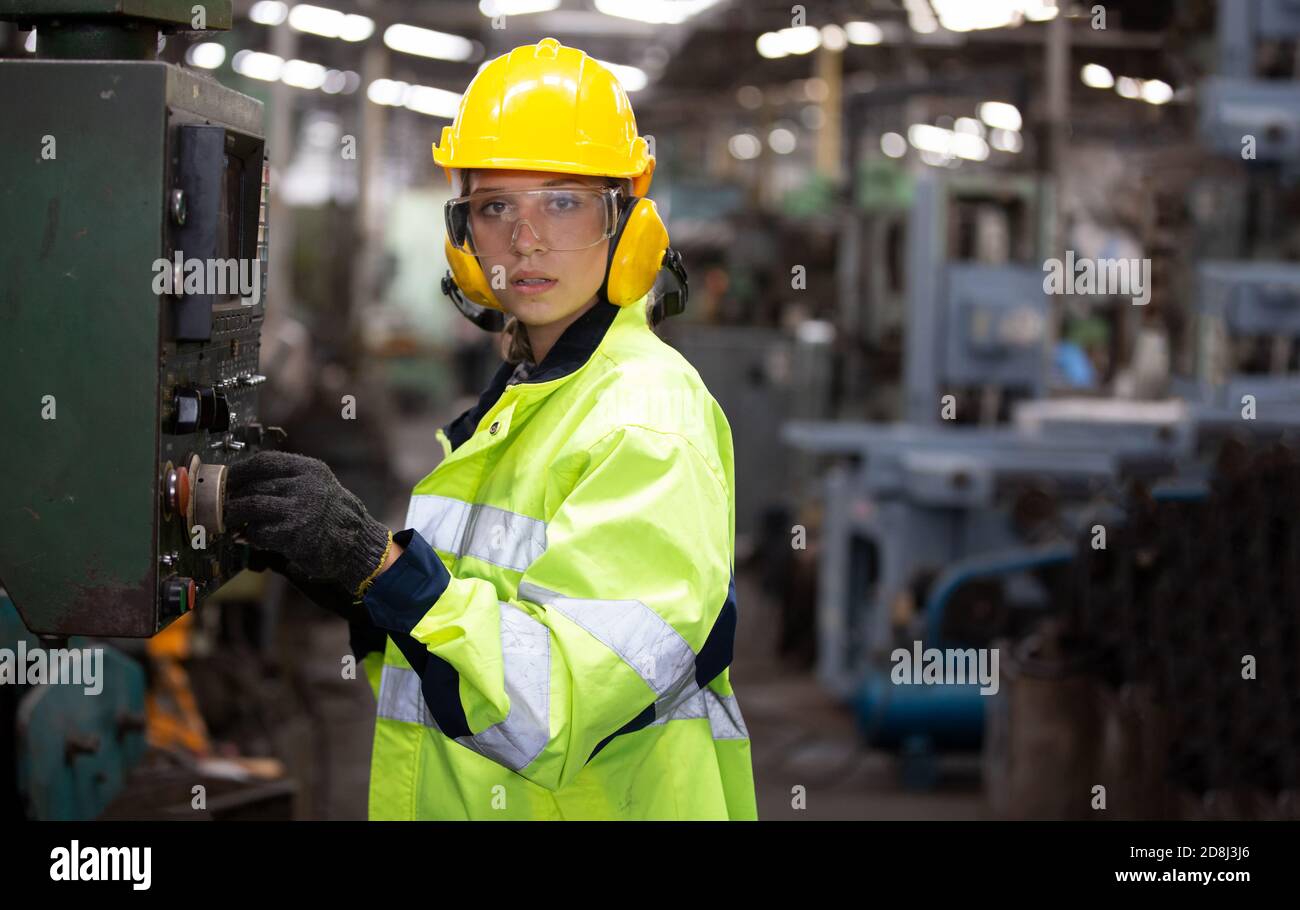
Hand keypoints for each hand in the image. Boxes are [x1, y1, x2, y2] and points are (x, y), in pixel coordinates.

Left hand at [224, 451, 391, 595]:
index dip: (240, 470)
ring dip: (235, 515)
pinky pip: (259, 531)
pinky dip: (250, 535)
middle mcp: (305, 486)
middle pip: (254, 484)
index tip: (226, 478)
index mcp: (310, 470)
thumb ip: (288, 481)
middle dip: (233, 496)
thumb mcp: (318, 486)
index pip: (264, 462)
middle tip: (223, 504)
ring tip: (229, 521)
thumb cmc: (334, 516)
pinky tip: (250, 537)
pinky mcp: (294, 534)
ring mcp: (299, 510)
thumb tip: (244, 484)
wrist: (357, 543)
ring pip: (252, 505)